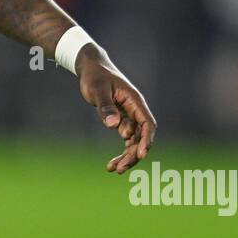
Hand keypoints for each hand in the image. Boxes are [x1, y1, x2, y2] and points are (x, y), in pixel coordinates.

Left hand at [75, 44, 155, 173]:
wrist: (90, 68)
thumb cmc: (95, 76)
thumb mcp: (97, 89)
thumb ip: (105, 106)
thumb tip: (113, 126)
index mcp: (134, 101)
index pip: (147, 123)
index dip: (146, 140)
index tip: (141, 154)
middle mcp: (135, 110)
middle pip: (141, 136)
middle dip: (132, 154)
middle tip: (120, 169)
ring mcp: (129, 116)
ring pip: (133, 141)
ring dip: (126, 156)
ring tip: (113, 169)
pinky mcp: (121, 120)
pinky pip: (125, 139)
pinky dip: (120, 151)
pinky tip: (111, 164)